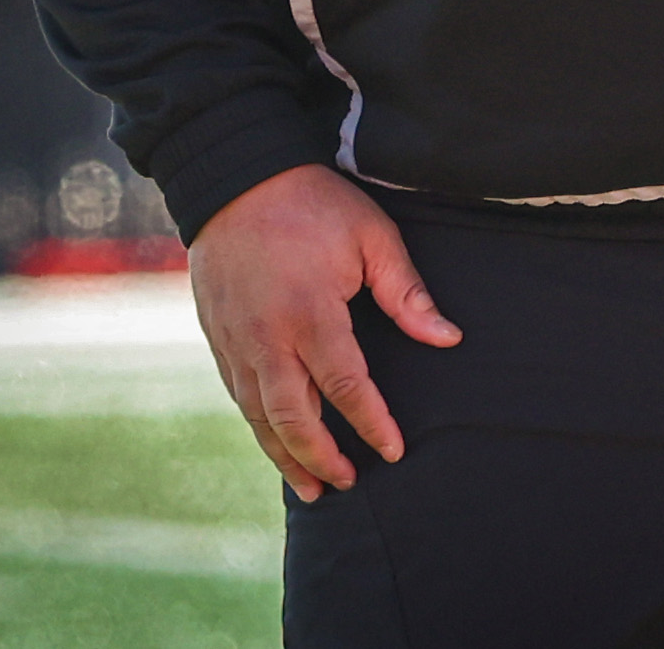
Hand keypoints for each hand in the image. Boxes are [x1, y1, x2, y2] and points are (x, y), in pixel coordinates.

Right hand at [187, 164, 460, 502]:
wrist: (236, 175)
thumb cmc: (313, 203)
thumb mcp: (370, 234)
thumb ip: (406, 291)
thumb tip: (447, 338)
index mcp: (310, 311)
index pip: (346, 386)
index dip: (372, 424)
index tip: (394, 450)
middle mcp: (267, 336)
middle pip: (293, 418)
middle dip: (322, 457)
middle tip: (348, 482)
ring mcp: (235, 339)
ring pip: (258, 416)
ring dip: (284, 456)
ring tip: (311, 487)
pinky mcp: (217, 334)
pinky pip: (237, 394)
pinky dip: (257, 426)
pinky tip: (275, 441)